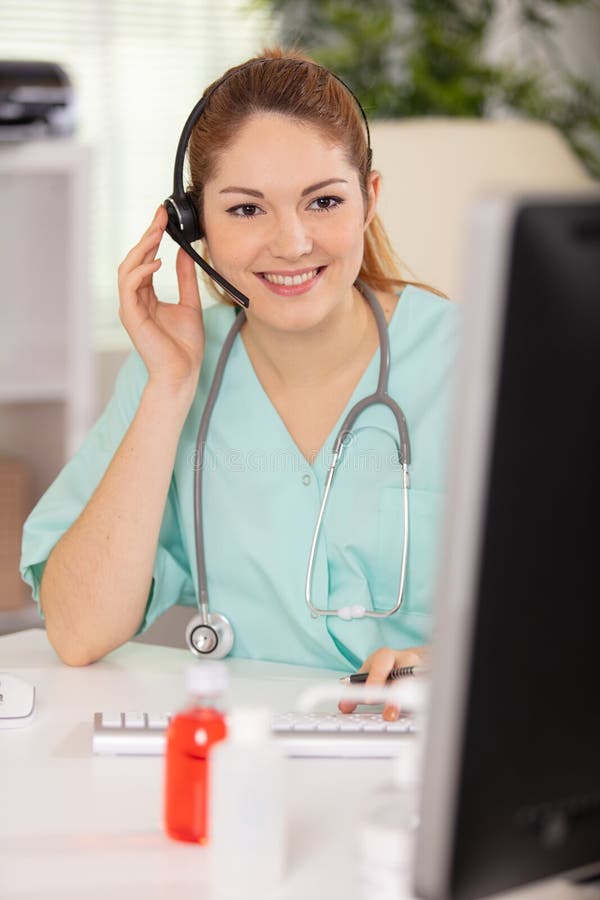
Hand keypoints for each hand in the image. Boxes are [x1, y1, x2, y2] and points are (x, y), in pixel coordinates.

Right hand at [117, 205, 204, 391]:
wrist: (183, 372)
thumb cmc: (184, 345)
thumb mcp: (190, 303)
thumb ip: (185, 278)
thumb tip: (184, 253)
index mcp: (147, 297)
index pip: (145, 260)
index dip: (152, 238)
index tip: (164, 218)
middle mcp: (135, 300)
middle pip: (134, 260)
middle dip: (147, 235)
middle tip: (160, 216)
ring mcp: (131, 308)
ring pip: (127, 269)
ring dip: (141, 248)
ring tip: (157, 233)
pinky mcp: (131, 316)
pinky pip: (129, 286)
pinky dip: (141, 271)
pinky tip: (156, 261)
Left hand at [338, 645, 428, 721]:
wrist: (407, 663)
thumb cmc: (384, 670)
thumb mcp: (367, 675)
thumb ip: (355, 690)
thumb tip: (344, 706)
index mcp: (385, 656)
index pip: (381, 664)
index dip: (375, 680)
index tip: (369, 698)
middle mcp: (405, 660)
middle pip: (403, 674)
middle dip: (396, 695)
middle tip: (388, 714)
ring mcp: (420, 670)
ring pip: (419, 682)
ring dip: (413, 699)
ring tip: (408, 714)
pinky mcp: (429, 680)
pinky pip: (429, 690)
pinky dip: (426, 701)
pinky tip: (423, 712)